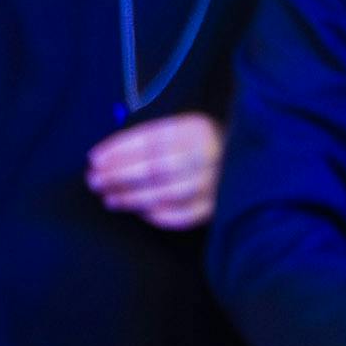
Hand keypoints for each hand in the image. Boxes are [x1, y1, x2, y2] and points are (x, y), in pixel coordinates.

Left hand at [86, 108, 224, 229]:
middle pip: (155, 167)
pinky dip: (157, 215)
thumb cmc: (205, 145)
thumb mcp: (185, 130)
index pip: (151, 138)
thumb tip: (108, 158)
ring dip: (132, 197)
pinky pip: (182, 216)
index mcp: (197, 129)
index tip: (94, 159)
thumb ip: (154, 140)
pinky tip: (137, 212)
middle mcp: (208, 155)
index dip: (119, 149)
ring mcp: (215, 184)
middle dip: (119, 175)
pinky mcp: (217, 207)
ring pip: (166, 193)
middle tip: (94, 181)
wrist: (251, 164)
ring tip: (108, 198)